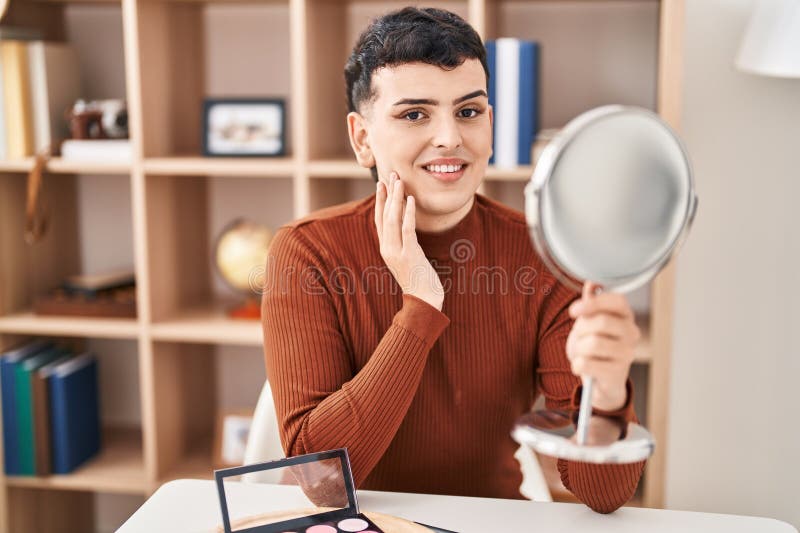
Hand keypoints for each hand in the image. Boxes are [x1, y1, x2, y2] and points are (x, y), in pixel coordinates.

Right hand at [375, 171, 443, 310]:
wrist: (424, 300)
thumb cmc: (419, 279)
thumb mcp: (407, 258)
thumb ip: (403, 243)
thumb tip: (405, 227)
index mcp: (386, 248)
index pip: (379, 220)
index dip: (380, 201)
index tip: (381, 184)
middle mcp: (388, 249)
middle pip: (384, 216)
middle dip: (387, 194)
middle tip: (390, 174)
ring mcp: (397, 252)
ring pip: (393, 219)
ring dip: (396, 199)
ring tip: (399, 181)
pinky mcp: (410, 254)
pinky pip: (407, 229)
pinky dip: (408, 213)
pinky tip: (410, 200)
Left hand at [565, 281, 639, 411]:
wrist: (600, 382)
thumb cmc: (595, 348)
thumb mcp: (589, 322)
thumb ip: (591, 303)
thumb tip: (592, 282)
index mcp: (625, 316)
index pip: (617, 300)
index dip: (594, 302)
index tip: (574, 311)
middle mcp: (631, 333)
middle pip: (601, 322)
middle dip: (581, 330)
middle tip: (579, 338)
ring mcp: (627, 354)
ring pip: (593, 344)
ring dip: (578, 349)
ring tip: (581, 354)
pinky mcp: (617, 373)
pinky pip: (587, 364)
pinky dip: (577, 365)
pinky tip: (582, 367)